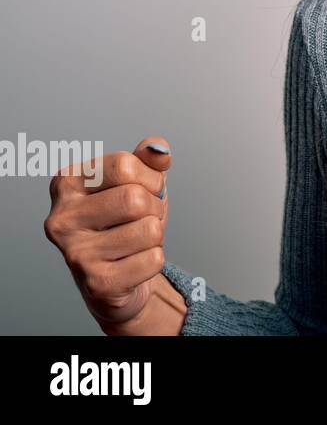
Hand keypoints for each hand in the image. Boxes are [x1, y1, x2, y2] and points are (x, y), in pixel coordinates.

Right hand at [44, 137, 171, 331]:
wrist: (116, 277)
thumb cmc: (125, 221)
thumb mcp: (138, 182)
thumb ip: (148, 160)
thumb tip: (159, 150)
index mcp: (66, 183)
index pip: (124, 165)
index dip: (149, 177)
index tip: (144, 189)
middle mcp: (61, 218)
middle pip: (134, 199)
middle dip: (154, 208)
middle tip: (142, 218)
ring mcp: (75, 252)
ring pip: (148, 230)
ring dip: (156, 235)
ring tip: (135, 241)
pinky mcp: (96, 282)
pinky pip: (153, 259)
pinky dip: (154, 260)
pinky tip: (132, 263)